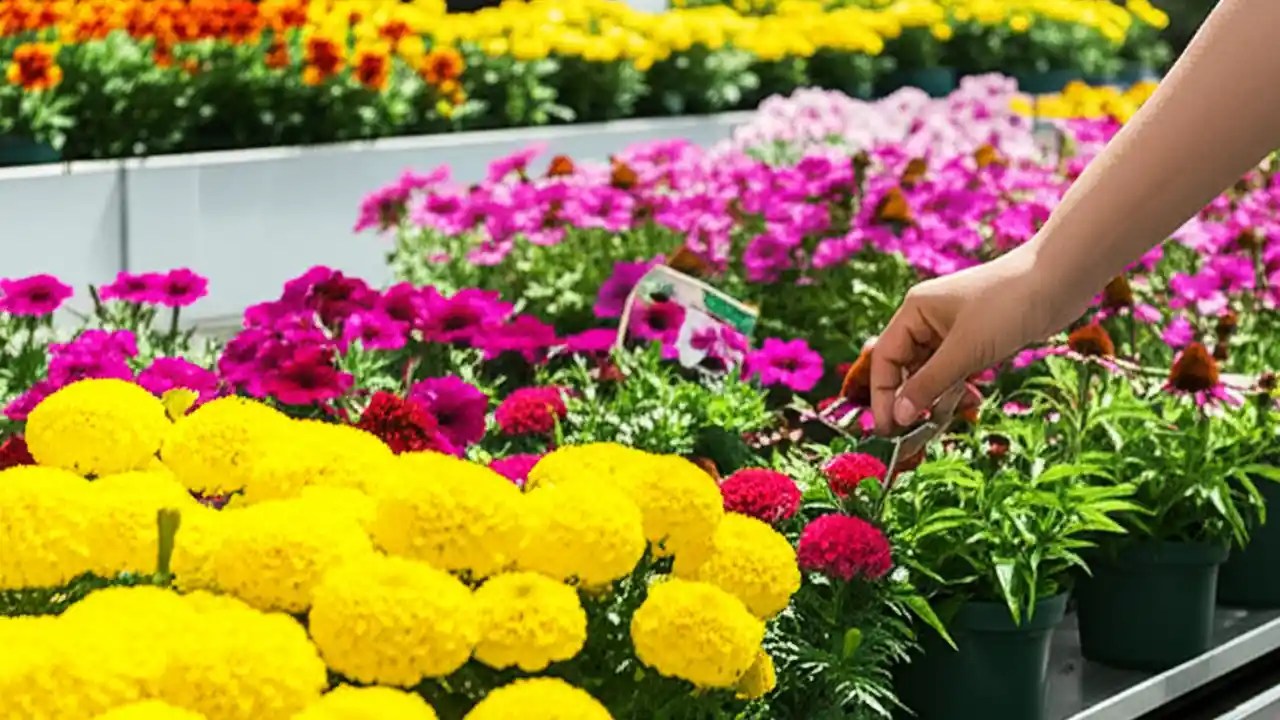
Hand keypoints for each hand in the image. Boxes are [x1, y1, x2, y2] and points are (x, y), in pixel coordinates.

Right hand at [869, 246, 1087, 434]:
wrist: (1061, 279)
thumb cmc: (1008, 305)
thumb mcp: (965, 350)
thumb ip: (928, 384)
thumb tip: (897, 417)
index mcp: (914, 311)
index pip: (885, 359)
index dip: (883, 396)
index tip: (887, 430)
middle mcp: (927, 320)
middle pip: (905, 368)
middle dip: (908, 401)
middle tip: (911, 437)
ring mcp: (952, 330)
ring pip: (930, 373)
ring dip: (934, 399)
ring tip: (938, 426)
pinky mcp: (976, 340)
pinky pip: (954, 371)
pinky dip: (955, 389)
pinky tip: (968, 402)